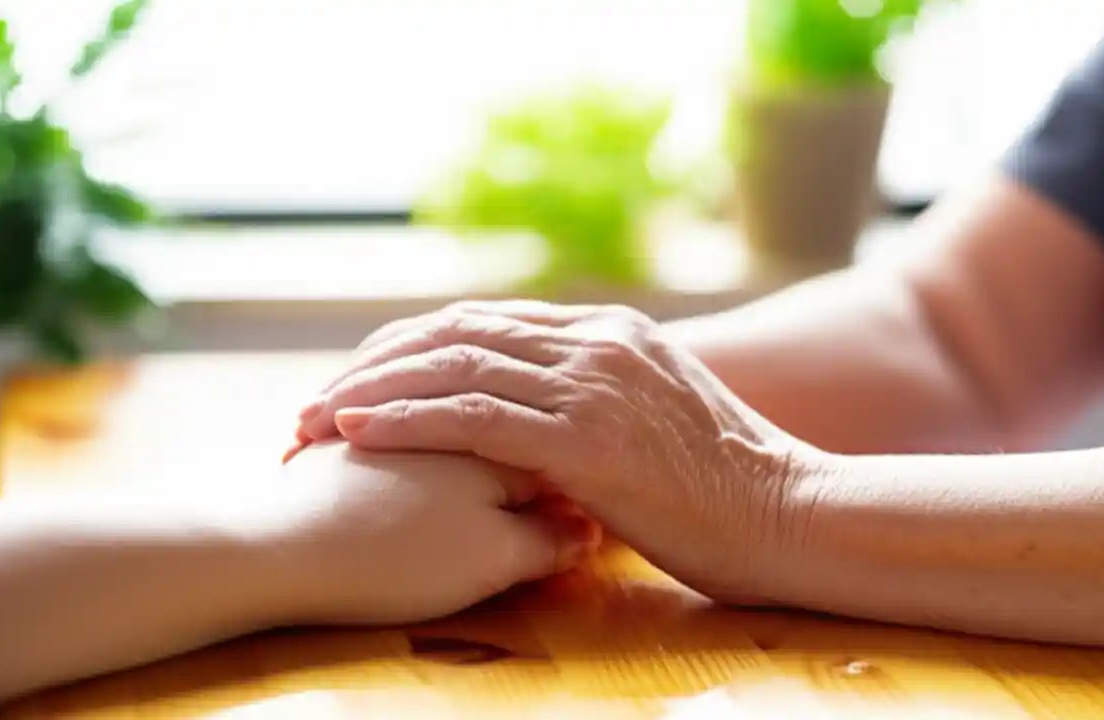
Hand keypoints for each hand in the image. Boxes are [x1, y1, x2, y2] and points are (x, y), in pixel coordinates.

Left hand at [294, 301, 824, 602]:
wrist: (791, 514)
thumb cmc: (724, 486)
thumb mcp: (654, 422)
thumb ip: (593, 405)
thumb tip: (530, 429)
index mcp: (607, 334)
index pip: (482, 323)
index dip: (407, 349)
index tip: (355, 381)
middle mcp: (594, 342)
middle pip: (453, 333)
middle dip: (371, 366)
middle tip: (312, 401)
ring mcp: (593, 382)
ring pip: (454, 366)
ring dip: (370, 392)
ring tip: (312, 418)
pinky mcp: (590, 435)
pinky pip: (477, 416)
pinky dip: (409, 421)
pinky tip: (358, 434)